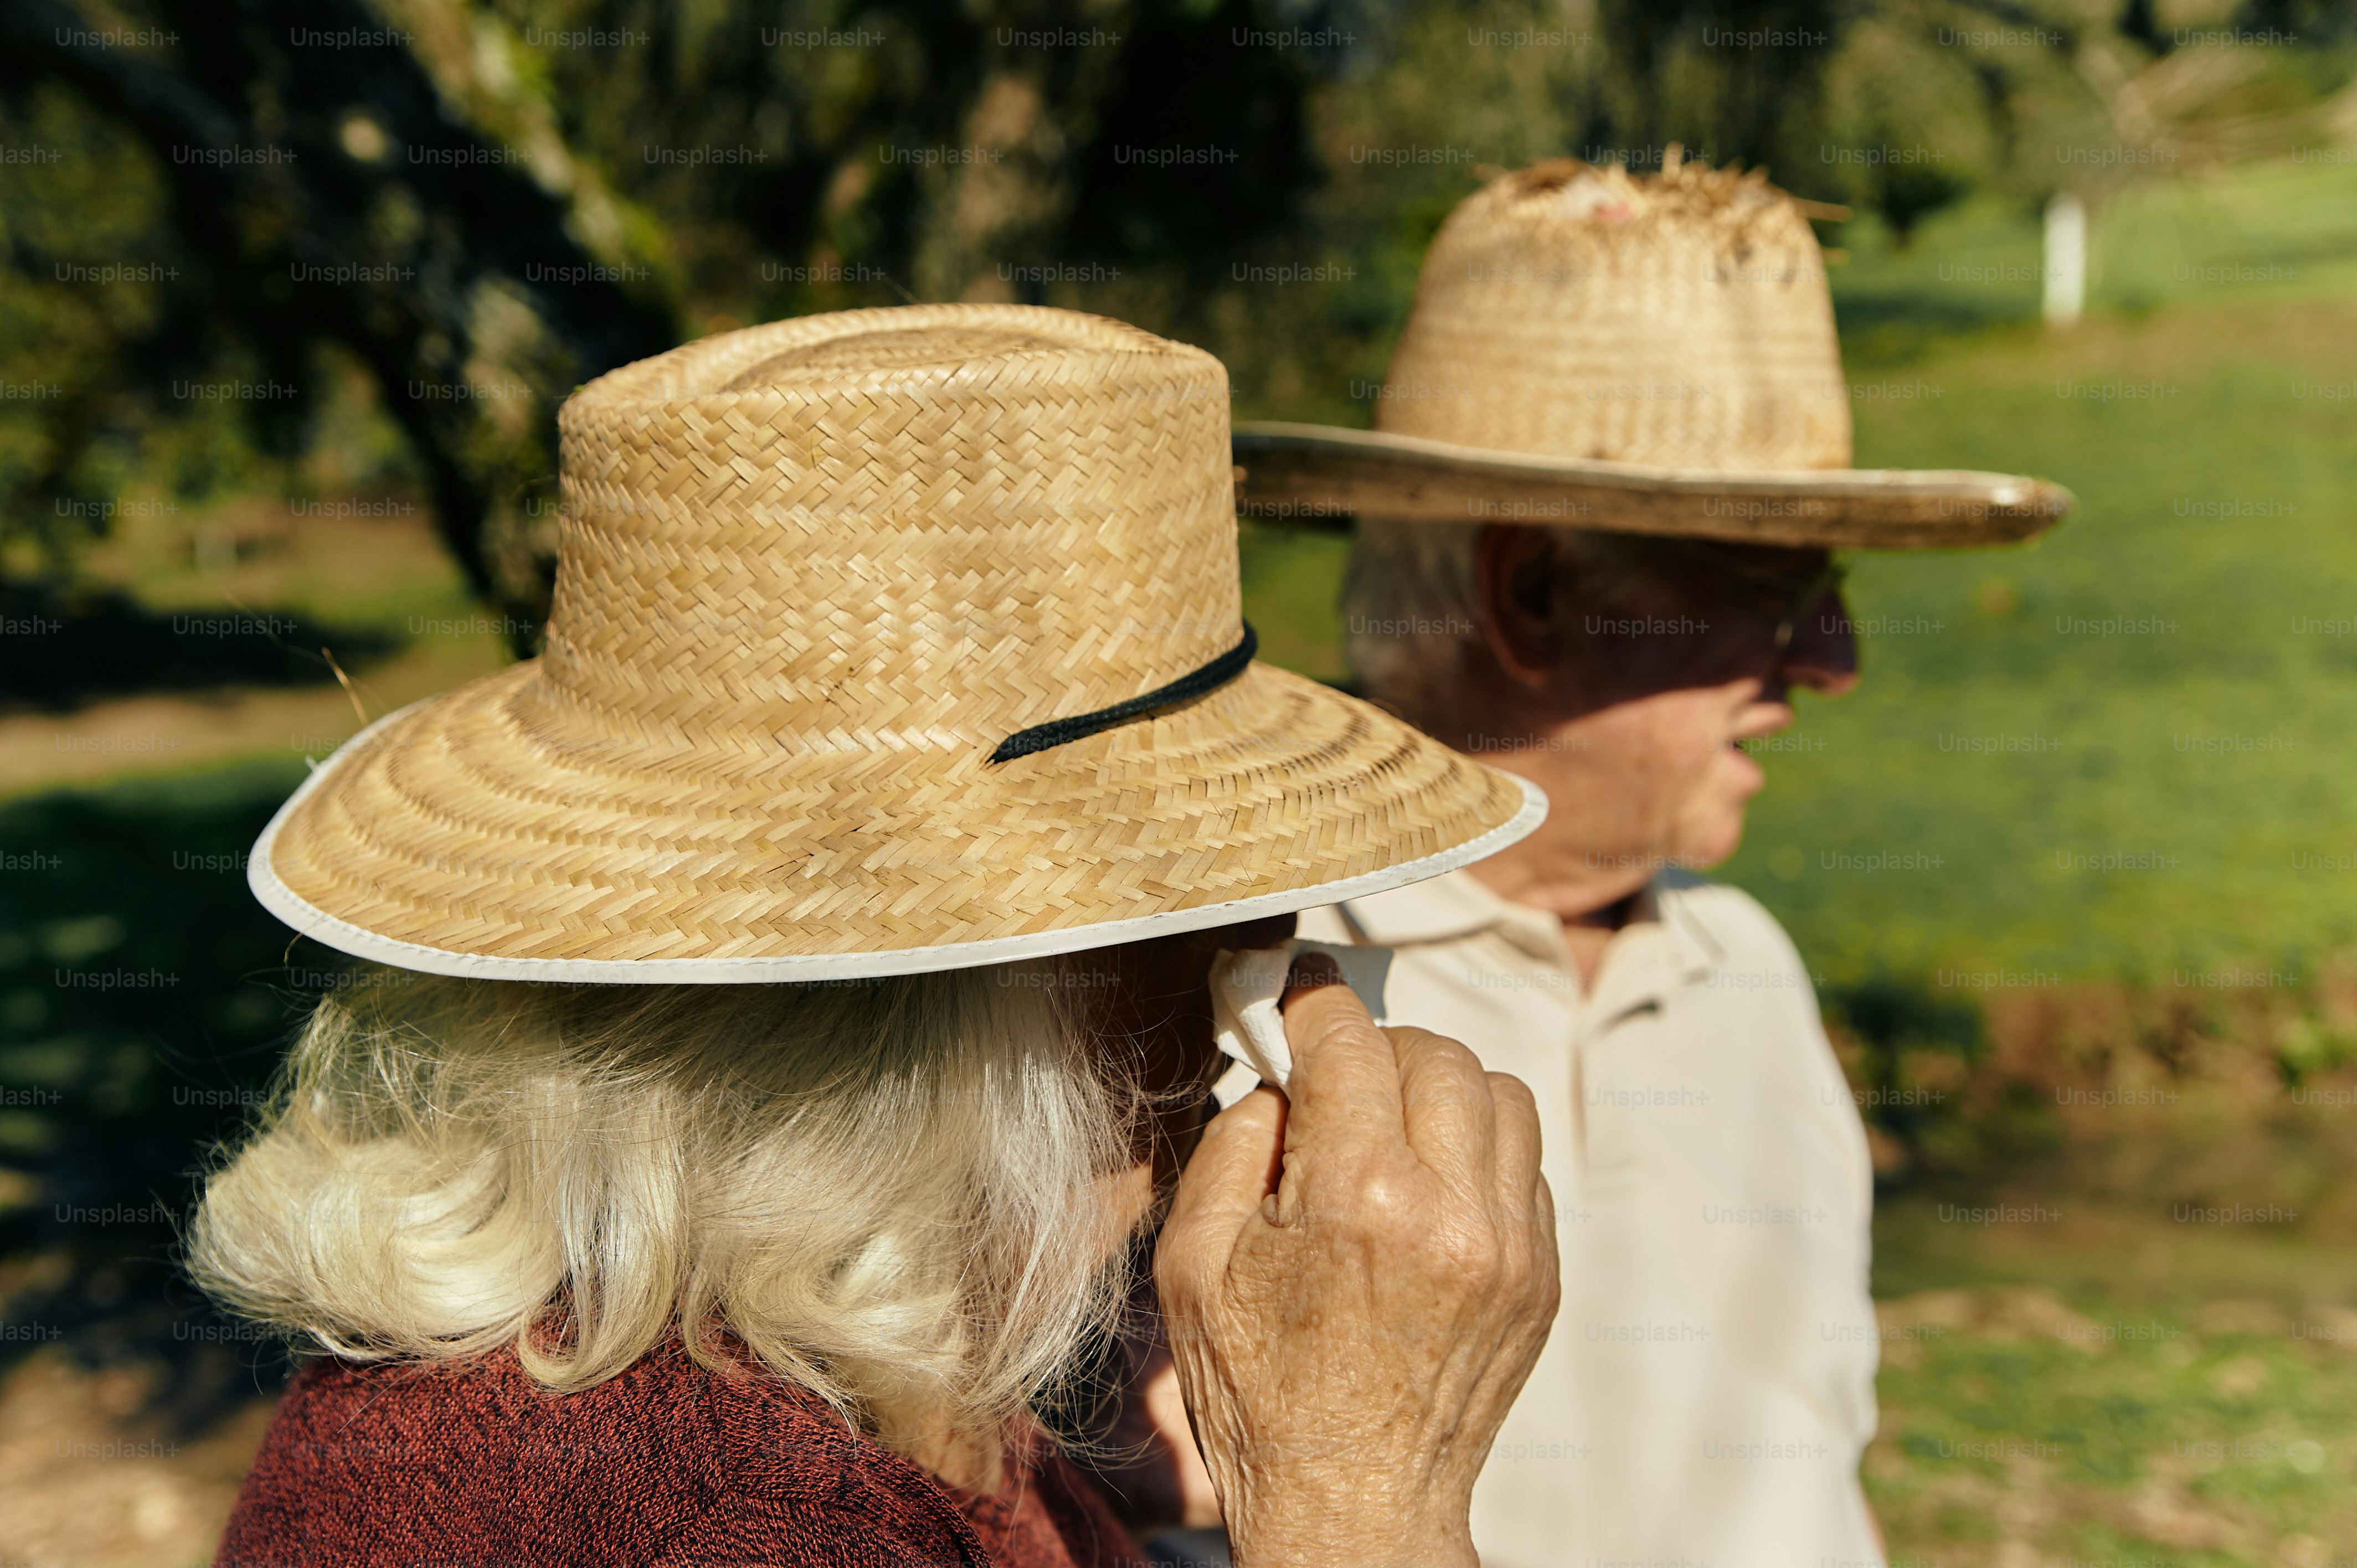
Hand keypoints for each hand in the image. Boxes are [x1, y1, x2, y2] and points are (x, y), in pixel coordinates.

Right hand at [1155, 954, 1559, 1567]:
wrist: (1353, 1507)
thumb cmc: (1257, 1392)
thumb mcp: (1194, 1263)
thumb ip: (1233, 1145)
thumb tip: (1281, 1076)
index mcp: (1361, 1199)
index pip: (1350, 1040)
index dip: (1315, 1000)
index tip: (1298, 986)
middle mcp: (1452, 1210)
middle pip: (1433, 1051)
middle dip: (1377, 1047)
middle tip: (1335, 1074)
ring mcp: (1510, 1246)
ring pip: (1499, 1092)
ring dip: (1439, 1086)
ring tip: (1389, 1124)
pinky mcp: (1540, 1276)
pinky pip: (1523, 1162)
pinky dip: (1476, 1148)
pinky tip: (1426, 1186)